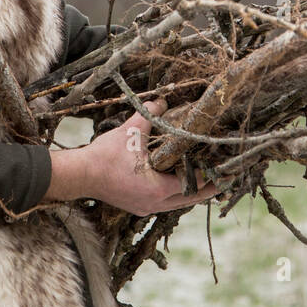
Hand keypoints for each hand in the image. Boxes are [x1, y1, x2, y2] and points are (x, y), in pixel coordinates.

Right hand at [82, 98, 218, 216]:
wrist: (79, 175)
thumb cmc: (105, 156)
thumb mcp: (131, 131)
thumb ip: (149, 114)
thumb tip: (163, 99)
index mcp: (159, 189)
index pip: (194, 185)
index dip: (211, 176)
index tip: (227, 170)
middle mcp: (155, 204)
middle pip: (190, 199)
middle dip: (207, 189)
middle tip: (224, 179)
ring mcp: (144, 207)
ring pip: (176, 203)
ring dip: (189, 192)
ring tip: (204, 179)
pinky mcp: (136, 206)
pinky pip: (163, 203)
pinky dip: (173, 193)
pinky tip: (176, 181)